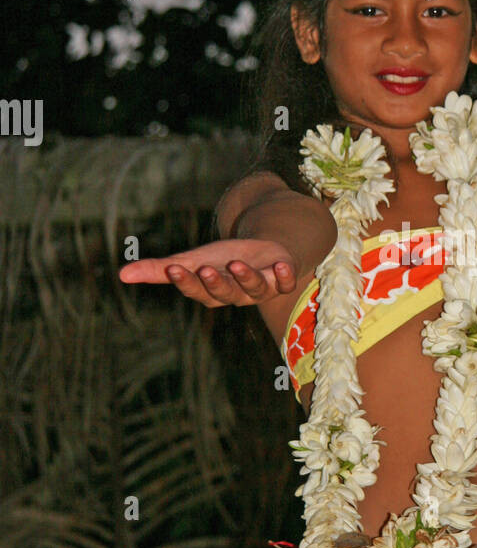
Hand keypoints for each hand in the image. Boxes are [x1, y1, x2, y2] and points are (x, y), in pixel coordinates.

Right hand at [118, 239, 298, 307]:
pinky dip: (285, 275)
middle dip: (215, 282)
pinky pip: (285, 281)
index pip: (195, 290)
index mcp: (211, 292)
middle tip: (205, 269)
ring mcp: (261, 288)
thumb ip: (159, 270)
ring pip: (253, 288)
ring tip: (238, 264)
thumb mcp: (191, 261)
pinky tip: (282, 265)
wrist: (264, 253)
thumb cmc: (223, 261)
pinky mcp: (282, 278)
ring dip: (247, 278)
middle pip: (224, 292)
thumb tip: (121, 275)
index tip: (172, 268)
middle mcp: (236, 294)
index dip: (185, 281)